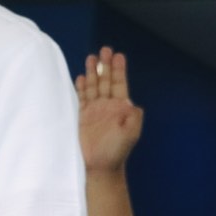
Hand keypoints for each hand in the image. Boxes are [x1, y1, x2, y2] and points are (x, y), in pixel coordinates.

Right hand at [76, 46, 143, 172]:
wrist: (100, 166)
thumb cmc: (117, 151)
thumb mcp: (131, 134)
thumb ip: (134, 118)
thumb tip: (134, 104)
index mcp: (120, 108)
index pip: (119, 84)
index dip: (119, 70)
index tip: (118, 56)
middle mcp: (107, 106)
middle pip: (106, 81)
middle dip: (105, 66)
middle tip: (105, 49)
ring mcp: (94, 110)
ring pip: (93, 86)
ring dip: (93, 72)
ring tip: (92, 57)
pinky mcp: (82, 116)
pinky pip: (81, 97)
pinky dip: (81, 87)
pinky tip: (81, 76)